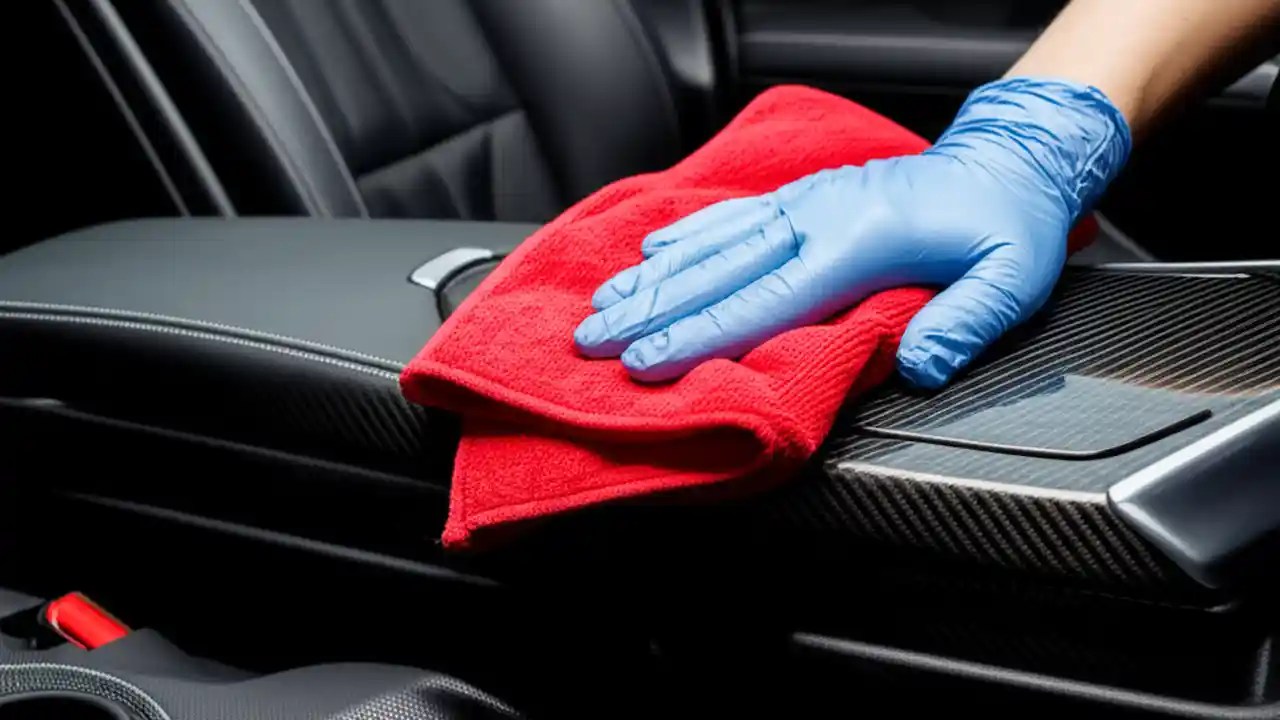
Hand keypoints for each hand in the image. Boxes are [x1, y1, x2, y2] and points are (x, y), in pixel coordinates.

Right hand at [574, 78, 1130, 387]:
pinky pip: (732, 216)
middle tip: (592, 339)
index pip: (763, 301)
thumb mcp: (1010, 279)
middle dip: (649, 309)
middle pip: (718, 272)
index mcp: (857, 245)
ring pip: (713, 243)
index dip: (698, 334)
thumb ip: (963, 323)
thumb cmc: (1004, 227)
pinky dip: (686, 236)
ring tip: (601, 302)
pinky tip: (652, 253)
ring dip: (652, 277)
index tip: (644, 358)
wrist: (1005, 163)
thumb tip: (917, 366)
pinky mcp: (802, 198)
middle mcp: (816, 219)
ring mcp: (804, 204)